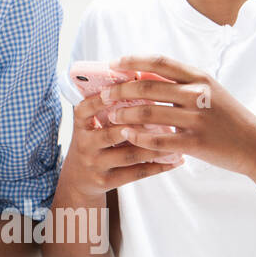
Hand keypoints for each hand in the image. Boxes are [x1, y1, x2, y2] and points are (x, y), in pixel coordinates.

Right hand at [62, 89, 184, 200]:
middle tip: (165, 114)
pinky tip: (176, 160)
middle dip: (139, 124)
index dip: (102, 99)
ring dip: (155, 146)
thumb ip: (109, 104)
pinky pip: (136, 173)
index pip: (87, 108)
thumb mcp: (93, 122)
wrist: (78, 179)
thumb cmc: (95, 140)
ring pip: (129, 154)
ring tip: (176, 138)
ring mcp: (95, 164)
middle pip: (112, 132)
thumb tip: (143, 75)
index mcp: (81, 123)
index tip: (124, 89)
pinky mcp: (106, 181)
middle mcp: (84, 143)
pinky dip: (159, 166)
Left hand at [100, 54, 255, 177]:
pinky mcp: (195, 143)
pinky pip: (158, 139)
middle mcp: (197, 94)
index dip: (132, 61)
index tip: (113, 64)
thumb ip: (181, 83)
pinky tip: (128, 135)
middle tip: (105, 95)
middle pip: (147, 86)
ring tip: (111, 116)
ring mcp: (196, 119)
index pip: (159, 62)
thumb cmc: (228, 117)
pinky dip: (139, 137)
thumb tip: (145, 76)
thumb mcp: (209, 91)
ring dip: (124, 114)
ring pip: (148, 112)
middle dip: (120, 90)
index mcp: (198, 77)